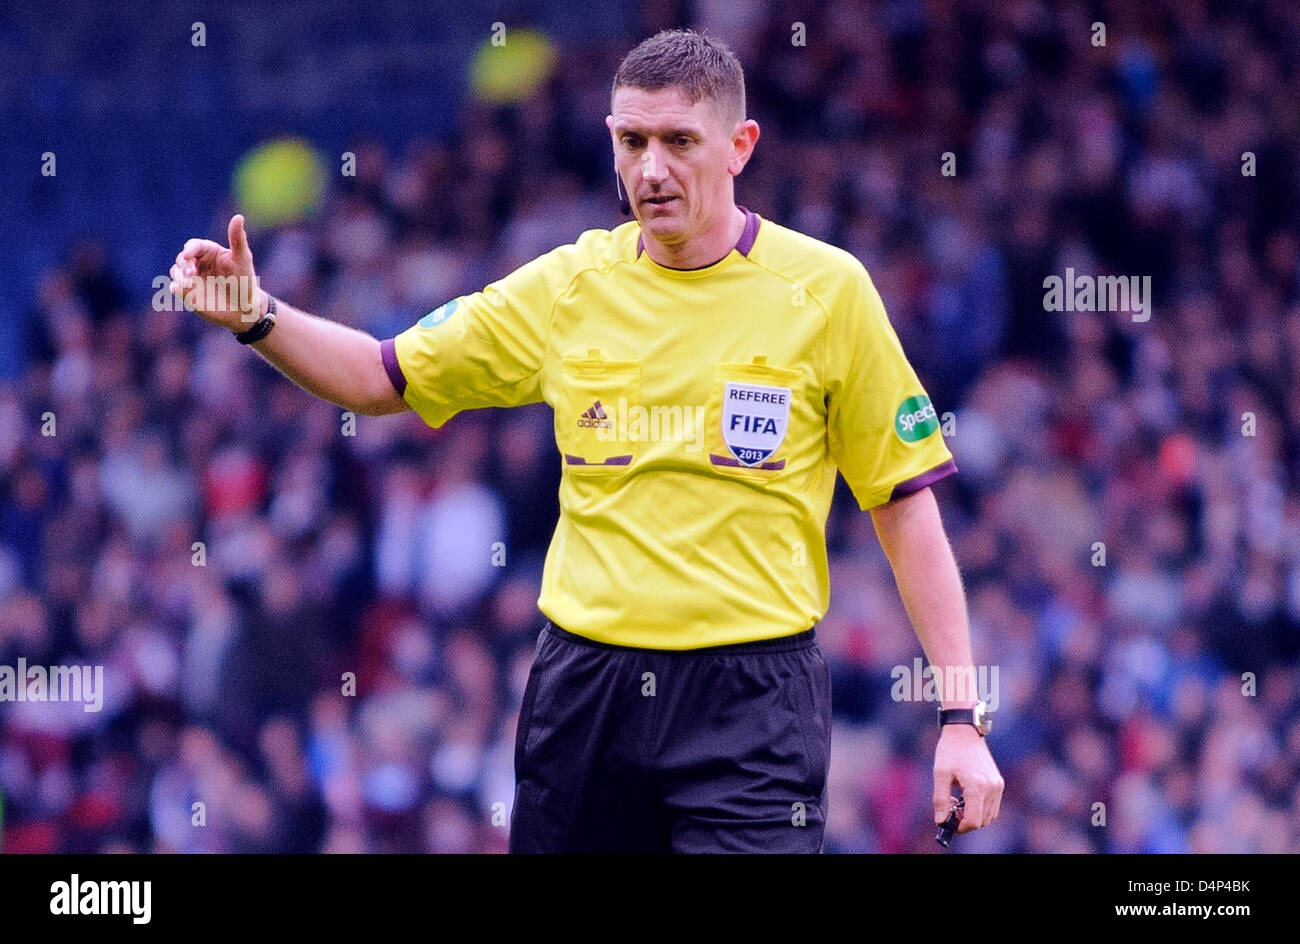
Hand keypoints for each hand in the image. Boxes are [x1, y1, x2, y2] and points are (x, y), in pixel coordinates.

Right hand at [169, 214, 263, 330]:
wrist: (244, 308)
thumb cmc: (245, 281)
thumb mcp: (243, 259)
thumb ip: (237, 239)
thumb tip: (239, 217)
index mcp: (208, 252)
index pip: (193, 245)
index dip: (190, 249)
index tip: (189, 254)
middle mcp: (197, 263)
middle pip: (182, 258)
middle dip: (184, 265)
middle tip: (192, 274)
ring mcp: (191, 279)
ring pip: (176, 272)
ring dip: (179, 276)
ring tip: (189, 283)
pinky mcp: (187, 293)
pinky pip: (176, 288)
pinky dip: (175, 288)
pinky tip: (178, 290)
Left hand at [934, 724, 1003, 832]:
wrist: (965, 731)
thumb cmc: (950, 750)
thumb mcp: (940, 774)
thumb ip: (941, 799)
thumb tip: (941, 821)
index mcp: (977, 786)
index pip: (973, 821)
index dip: (961, 827)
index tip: (949, 823)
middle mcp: (991, 788)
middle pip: (982, 821)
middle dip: (966, 821)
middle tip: (951, 809)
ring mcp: (997, 786)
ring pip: (989, 815)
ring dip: (974, 815)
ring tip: (958, 801)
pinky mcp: (998, 783)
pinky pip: (992, 805)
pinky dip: (981, 808)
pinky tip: (967, 796)